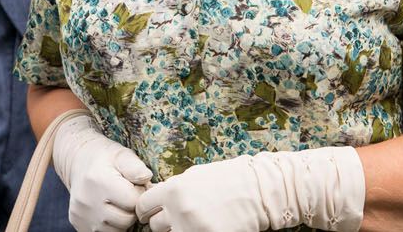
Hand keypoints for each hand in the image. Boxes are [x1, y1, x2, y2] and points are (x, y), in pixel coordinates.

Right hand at [50, 111, 152, 231]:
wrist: (77, 161)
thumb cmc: (104, 157)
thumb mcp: (121, 154)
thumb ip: (136, 167)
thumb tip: (148, 179)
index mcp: (100, 181)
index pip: (134, 201)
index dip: (139, 194)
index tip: (135, 186)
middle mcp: (88, 201)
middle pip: (126, 219)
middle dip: (131, 209)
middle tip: (127, 195)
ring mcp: (82, 215)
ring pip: (116, 230)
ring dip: (121, 219)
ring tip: (117, 202)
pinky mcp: (78, 224)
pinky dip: (110, 225)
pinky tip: (107, 209)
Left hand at [136, 155, 267, 231]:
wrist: (258, 189)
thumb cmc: (227, 179)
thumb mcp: (194, 176)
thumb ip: (172, 190)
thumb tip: (154, 202)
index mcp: (174, 189)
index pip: (143, 207)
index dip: (146, 211)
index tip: (149, 214)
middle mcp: (180, 210)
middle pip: (156, 226)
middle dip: (165, 223)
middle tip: (179, 218)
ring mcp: (193, 228)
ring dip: (178, 230)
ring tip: (193, 222)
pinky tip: (204, 228)